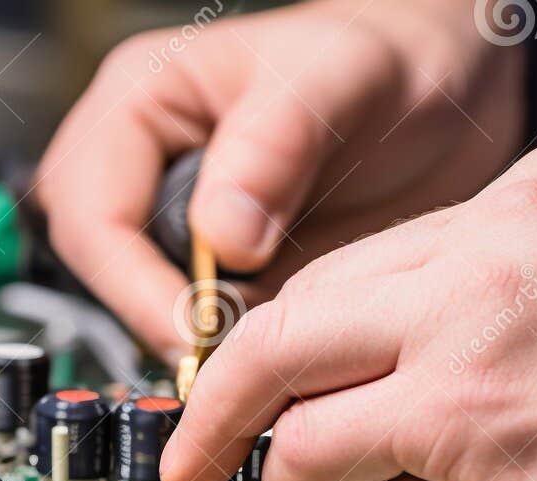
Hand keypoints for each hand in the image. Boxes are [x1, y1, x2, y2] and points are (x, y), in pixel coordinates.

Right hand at [34, 0, 525, 359]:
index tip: (195, 334)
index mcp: (136, 104)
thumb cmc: (386, 62)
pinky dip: (227, 350)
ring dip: (192, 340)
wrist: (443, 93)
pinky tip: (275, 352)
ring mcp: (170, 223)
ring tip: (260, 358)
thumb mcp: (336, 82)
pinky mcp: (212, 270)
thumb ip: (275, 148)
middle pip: (98, 269)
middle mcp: (136, 166)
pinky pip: (194, 325)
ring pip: (139, 305)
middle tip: (223, 362)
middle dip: (154, 318)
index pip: (93, 217)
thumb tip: (223, 241)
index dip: (135, 287)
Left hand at [160, 141, 536, 480]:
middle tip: (215, 445)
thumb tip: (389, 413)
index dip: (318, 339)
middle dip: (250, 383)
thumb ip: (497, 332)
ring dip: (268, 443)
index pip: (378, 262)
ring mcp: (481, 304)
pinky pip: (321, 438)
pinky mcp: (469, 396)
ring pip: (289, 354)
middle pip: (312, 294)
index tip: (282, 389)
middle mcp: (503, 227)